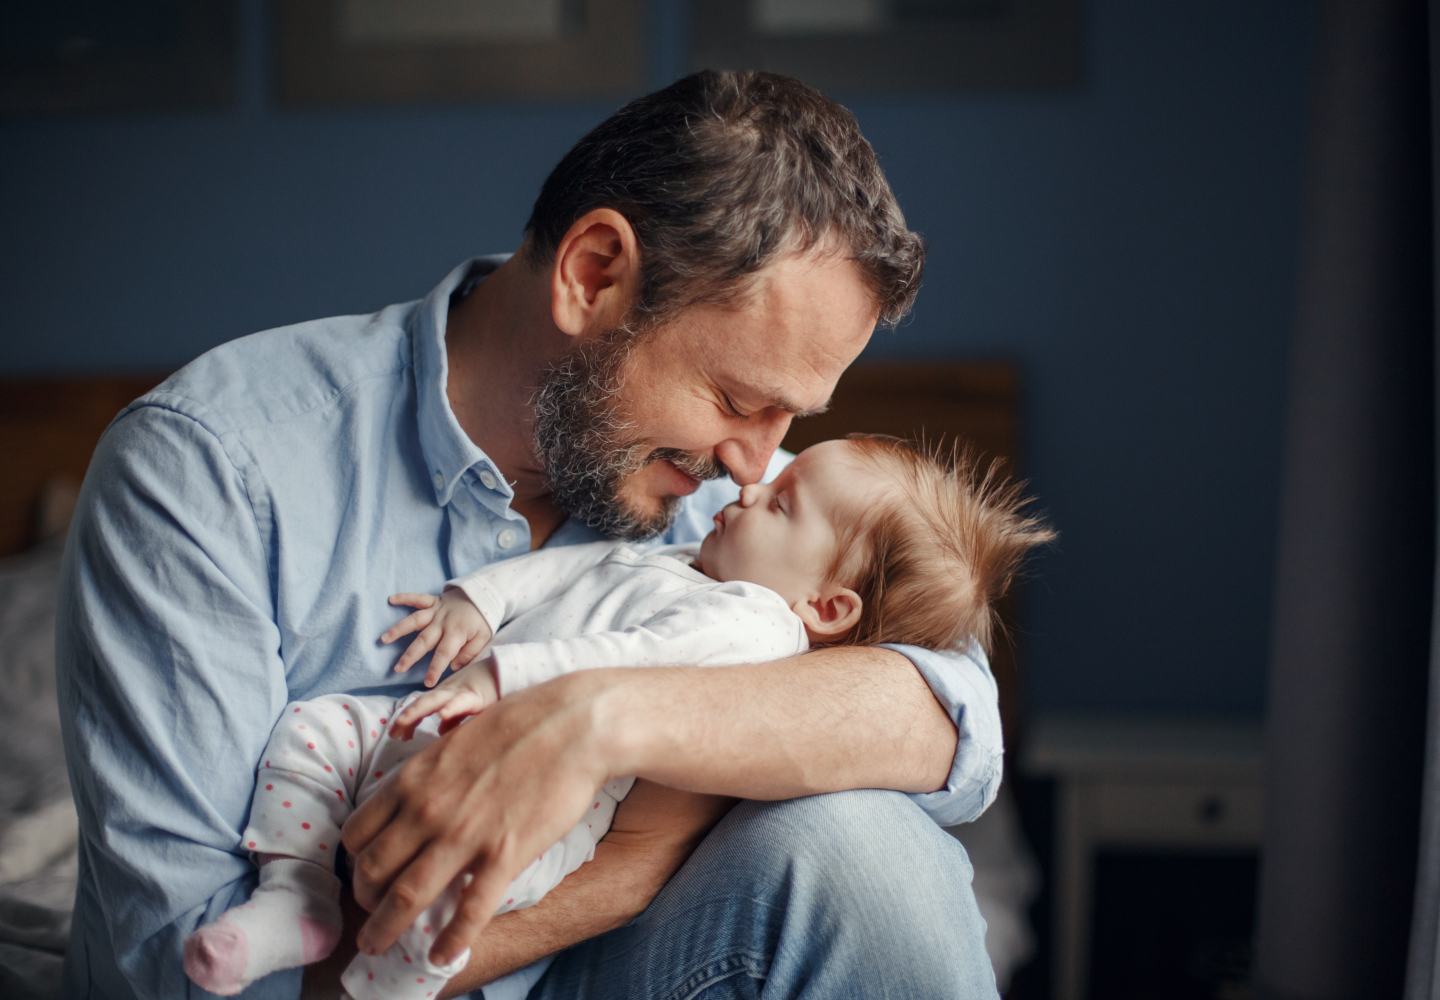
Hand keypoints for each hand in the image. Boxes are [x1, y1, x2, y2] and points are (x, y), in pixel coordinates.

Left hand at [341, 671, 616, 965]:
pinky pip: (469, 910)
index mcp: (412, 779)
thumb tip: (413, 798)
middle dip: (363, 902)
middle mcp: (427, 810)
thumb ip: (428, 774)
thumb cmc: (519, 724)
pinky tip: (443, 958)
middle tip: (369, 915)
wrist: (573, 725)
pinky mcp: (504, 854)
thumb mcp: (454, 741)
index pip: (357, 833)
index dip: (354, 861)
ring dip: (385, 930)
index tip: (366, 874)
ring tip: (377, 948)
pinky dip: (451, 941)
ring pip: (405, 897)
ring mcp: (464, 835)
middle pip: (371, 871)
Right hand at [380, 589, 493, 687]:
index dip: (435, 669)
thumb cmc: (483, 620)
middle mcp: (443, 622)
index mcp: (456, 633)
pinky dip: (404, 597)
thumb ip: (469, 653)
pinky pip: (418, 598)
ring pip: (415, 621)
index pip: (443, 654)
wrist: (485, 594)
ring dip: (398, 629)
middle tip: (398, 669)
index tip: (428, 683)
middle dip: (410, 656)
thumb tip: (454, 666)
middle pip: (424, 641)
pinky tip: (391, 599)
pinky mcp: (434, 601)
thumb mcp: (483, 638)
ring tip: (384, 639)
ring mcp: (437, 611)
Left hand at [389, 656, 499, 740]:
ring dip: (418, 710)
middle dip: (406, 717)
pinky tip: (442, 714)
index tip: (396, 735)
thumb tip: (440, 731)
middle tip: (392, 733)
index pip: (421, 707)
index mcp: (444, 695)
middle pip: (422, 703)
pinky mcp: (475, 696)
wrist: (507, 671)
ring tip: (404, 720)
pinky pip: (462, 702)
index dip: (407, 720)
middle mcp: (448, 692)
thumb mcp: (466, 704)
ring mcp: (460, 692)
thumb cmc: (487, 688)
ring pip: (435, 701)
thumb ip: (453, 717)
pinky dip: (451, 707)